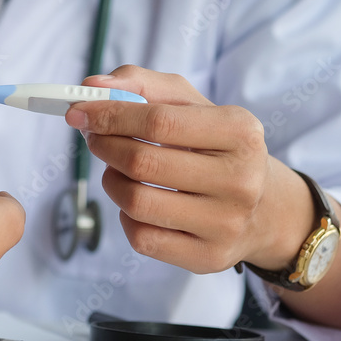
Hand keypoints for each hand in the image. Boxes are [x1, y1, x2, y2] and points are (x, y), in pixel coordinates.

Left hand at [64, 65, 313, 273]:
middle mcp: (240, 180)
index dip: (110, 115)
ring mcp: (226, 224)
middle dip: (105, 145)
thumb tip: (92, 86)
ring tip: (117, 170)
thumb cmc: (213, 147)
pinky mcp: (208, 256)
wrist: (262, 208)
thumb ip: (142, 84)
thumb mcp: (191, 105)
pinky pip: (142, 238)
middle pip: (143, 163)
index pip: (159, 122)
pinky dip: (126, 217)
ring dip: (112, 181)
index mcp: (241, 132)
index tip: (78, 111)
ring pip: (136, 203)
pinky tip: (136, 203)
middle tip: (94, 138)